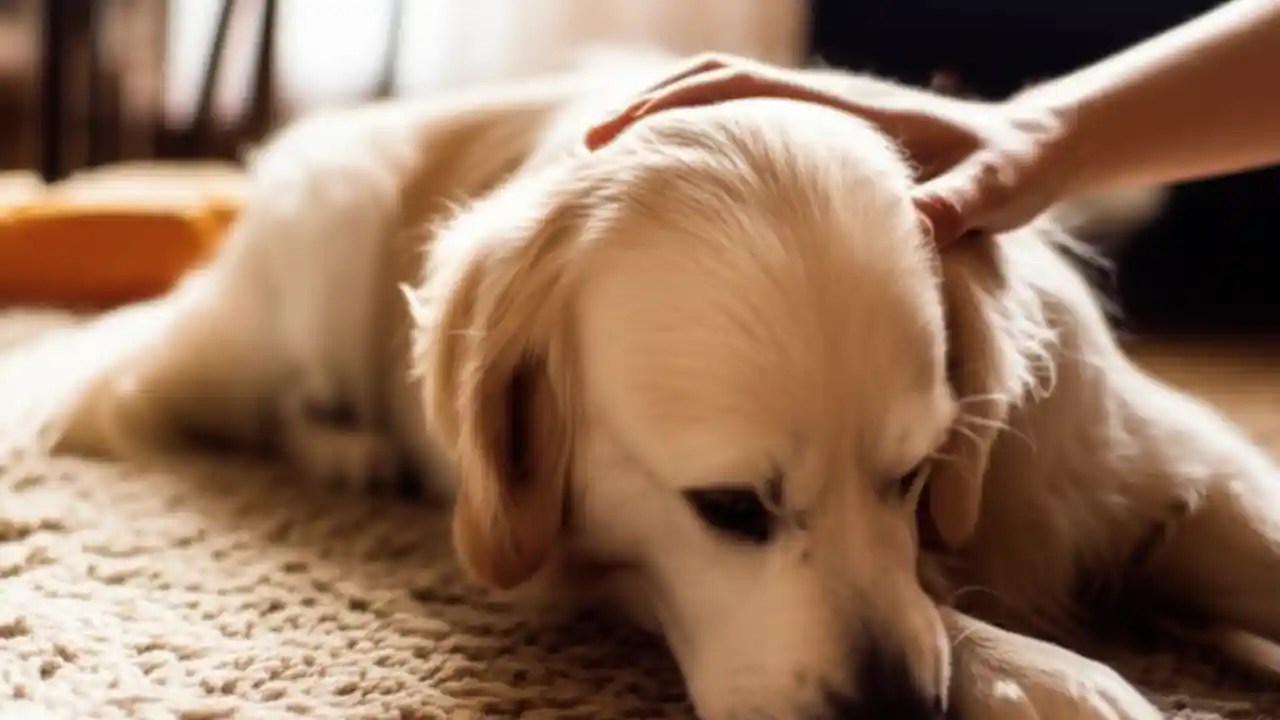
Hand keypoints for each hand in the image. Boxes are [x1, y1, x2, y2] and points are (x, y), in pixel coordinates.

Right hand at [586, 54, 1076, 245]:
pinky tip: (676, 195)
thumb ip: (967, 202)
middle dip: (646, 111)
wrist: (1030, 150)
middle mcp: (819, 108)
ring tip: (609, 171)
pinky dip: (700, 150)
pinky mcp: (818, 148)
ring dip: (666, 127)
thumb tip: (918, 228)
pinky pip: (745, 139)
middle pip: (712, 87)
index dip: (673, 108)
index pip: (739, 91)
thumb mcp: (1001, 188)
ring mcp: (815, 124)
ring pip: (722, 107)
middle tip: (587, 154)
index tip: (615, 138)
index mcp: (842, 110)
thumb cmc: (1011, 170)